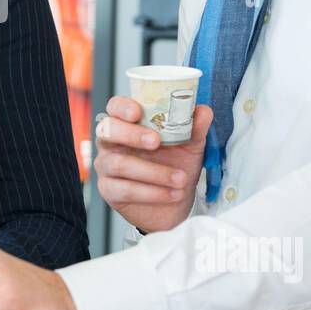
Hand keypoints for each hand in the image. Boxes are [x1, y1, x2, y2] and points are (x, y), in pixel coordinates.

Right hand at [94, 97, 212, 233]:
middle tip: (156, 141)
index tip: (138, 112)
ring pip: (120, 164)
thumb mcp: (189, 145)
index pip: (114, 107)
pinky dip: (153, 192)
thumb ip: (194, 127)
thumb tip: (204, 110)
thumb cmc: (175, 166)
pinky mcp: (109, 190)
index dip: (122, 107)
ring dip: (154, 172)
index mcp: (127, 124)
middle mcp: (111, 142)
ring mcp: (106, 166)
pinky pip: (125, 189)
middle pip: (107, 130)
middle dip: (131, 135)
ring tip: (180, 179)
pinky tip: (172, 193)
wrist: (174, 202)